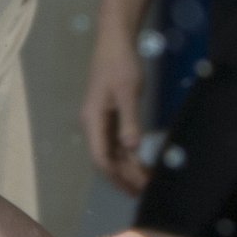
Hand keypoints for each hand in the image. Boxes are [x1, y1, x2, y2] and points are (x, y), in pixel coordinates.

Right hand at [83, 28, 157, 195]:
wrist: (114, 43)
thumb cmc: (120, 65)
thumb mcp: (128, 92)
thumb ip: (129, 121)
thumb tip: (131, 148)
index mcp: (93, 121)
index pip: (100, 157)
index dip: (116, 176)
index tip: (134, 188)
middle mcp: (93, 125)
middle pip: (105, 159)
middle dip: (122, 177)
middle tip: (143, 193)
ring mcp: (101, 122)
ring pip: (111, 153)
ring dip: (126, 169)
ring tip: (143, 185)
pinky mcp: (109, 117)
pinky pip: (116, 143)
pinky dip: (128, 156)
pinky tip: (140, 165)